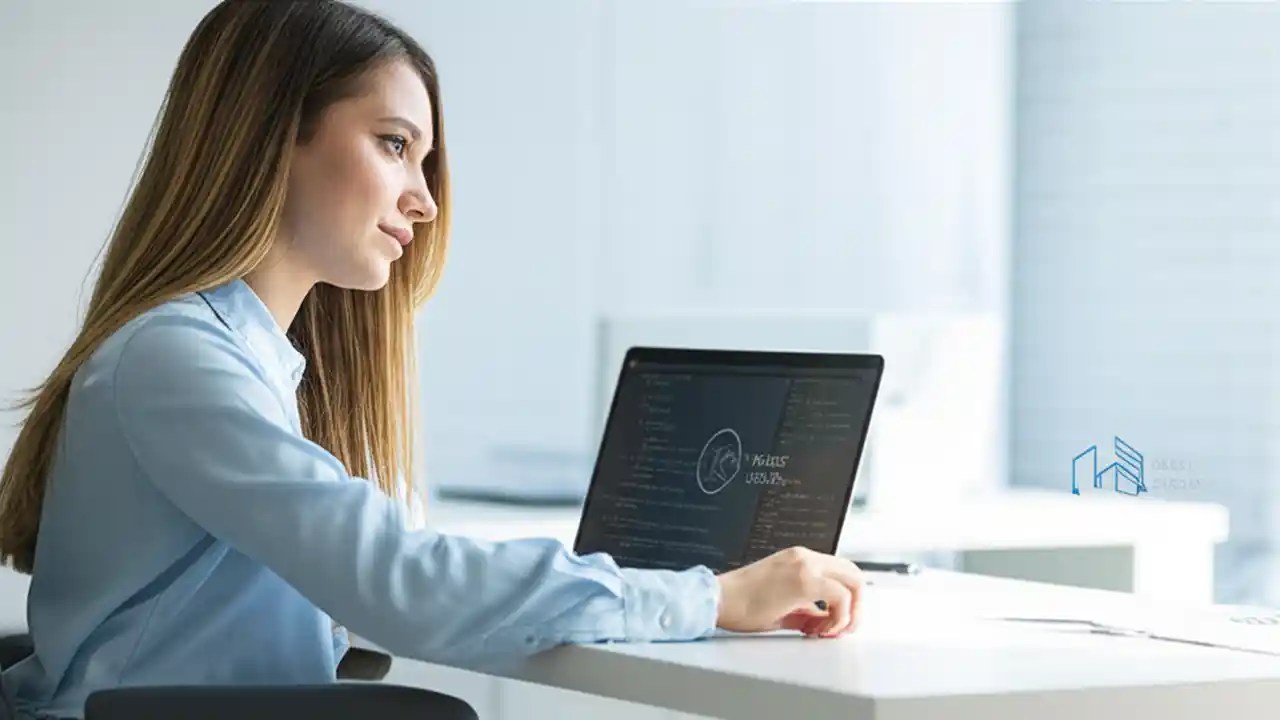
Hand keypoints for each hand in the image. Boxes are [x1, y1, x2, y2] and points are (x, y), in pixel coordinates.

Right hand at [715, 546, 863, 637]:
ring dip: (850, 612)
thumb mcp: (782, 604)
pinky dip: (839, 617)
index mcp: (800, 558)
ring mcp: (806, 565)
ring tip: (829, 631)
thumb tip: (826, 621)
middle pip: (855, 574)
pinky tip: (820, 630)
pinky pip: (841, 597)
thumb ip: (808, 610)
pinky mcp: (804, 581)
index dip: (848, 600)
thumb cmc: (741, 603)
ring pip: (854, 582)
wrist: (719, 600)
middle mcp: (805, 557)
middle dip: (857, 606)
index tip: (835, 622)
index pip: (842, 572)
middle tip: (843, 628)